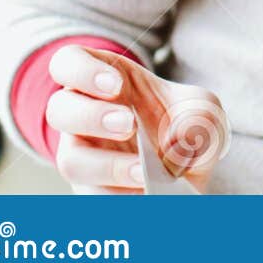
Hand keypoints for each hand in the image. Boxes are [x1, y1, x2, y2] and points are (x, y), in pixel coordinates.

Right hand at [44, 44, 228, 193]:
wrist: (191, 176)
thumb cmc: (186, 128)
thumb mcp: (203, 110)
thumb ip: (198, 115)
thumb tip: (178, 142)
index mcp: (105, 83)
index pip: (68, 63)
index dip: (82, 70)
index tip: (116, 85)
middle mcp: (85, 119)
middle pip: (58, 109)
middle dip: (90, 115)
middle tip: (129, 124)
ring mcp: (84, 159)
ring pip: (69, 160)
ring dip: (107, 165)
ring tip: (143, 171)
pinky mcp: (92, 196)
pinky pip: (92, 200)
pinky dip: (120, 198)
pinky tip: (147, 195)